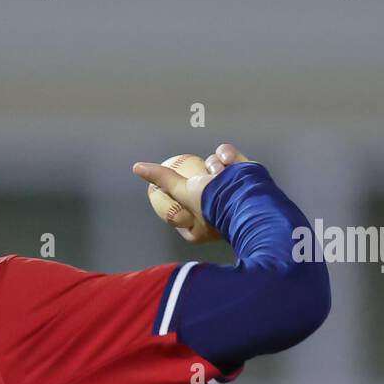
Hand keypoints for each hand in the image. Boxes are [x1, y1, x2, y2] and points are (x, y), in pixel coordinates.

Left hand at [133, 143, 251, 243]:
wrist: (247, 196)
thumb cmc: (212, 202)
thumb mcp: (181, 191)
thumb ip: (162, 179)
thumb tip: (136, 167)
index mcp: (202, 226)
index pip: (183, 204)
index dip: (183, 195)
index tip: (183, 189)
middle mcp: (218, 210)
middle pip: (199, 182)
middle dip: (202, 180)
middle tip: (204, 180)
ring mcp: (232, 192)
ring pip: (212, 166)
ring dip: (215, 168)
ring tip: (220, 175)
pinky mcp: (245, 173)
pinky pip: (228, 157)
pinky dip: (228, 157)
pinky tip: (229, 160)